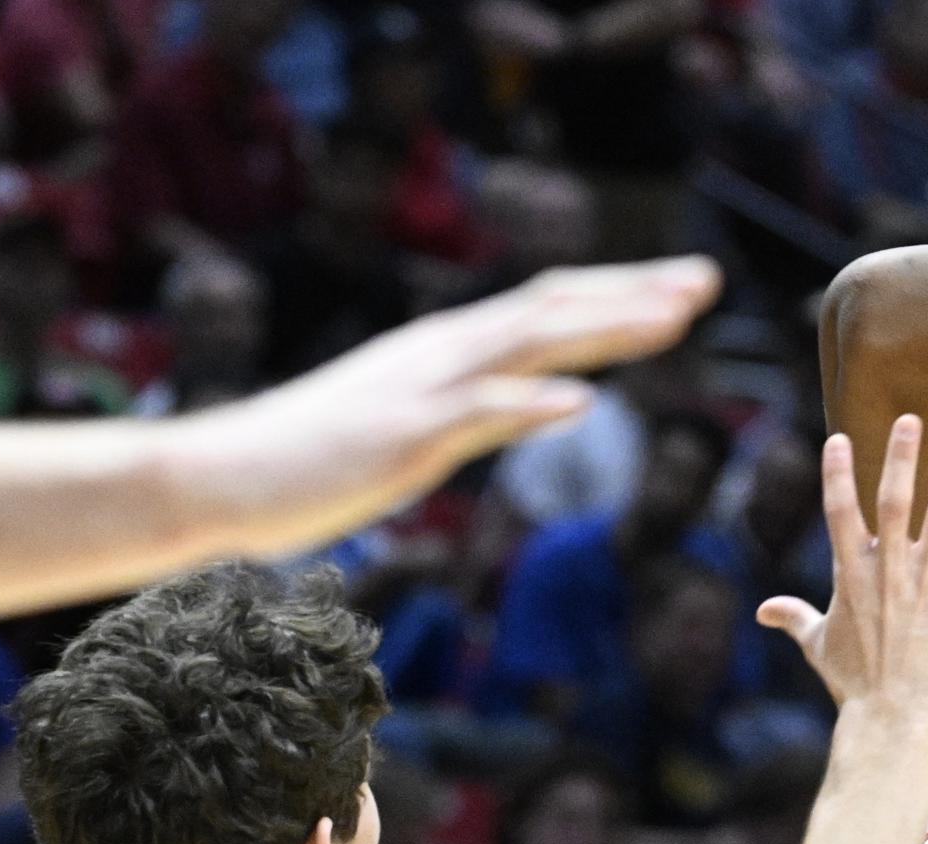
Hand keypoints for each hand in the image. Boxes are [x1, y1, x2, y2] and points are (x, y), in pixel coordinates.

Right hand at [204, 259, 719, 558]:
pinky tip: (583, 400)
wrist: (220, 476)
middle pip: (553, 309)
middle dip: (633, 296)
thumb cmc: (311, 463)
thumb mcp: (419, 432)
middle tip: (707, 283)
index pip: (548, 308)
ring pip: (528, 345)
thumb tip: (557, 404)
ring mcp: (422, 391)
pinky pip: (476, 414)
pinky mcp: (400, 436)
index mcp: (447, 351)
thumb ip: (489, 414)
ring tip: (672, 321)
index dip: (619, 296)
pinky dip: (532, 403)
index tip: (684, 290)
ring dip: (604, 330)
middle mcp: (442, 354)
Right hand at [755, 414, 927, 720]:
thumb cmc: (852, 683)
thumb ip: (794, 617)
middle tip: (909, 418)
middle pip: (892, 503)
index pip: (839, 514)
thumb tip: (764, 610)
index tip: (838, 439)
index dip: (838, 475)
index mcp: (851, 575)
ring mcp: (922, 587)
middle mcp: (886, 573)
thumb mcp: (818, 644)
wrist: (887, 718)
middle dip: (900, 458)